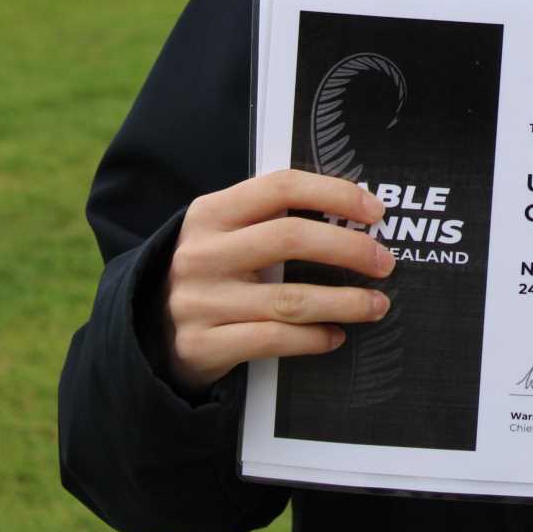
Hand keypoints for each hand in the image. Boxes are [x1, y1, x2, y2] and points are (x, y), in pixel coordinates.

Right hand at [161, 170, 395, 396]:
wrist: (148, 328)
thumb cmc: (212, 272)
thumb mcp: (227, 234)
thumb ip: (274, 218)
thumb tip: (357, 214)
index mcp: (211, 212)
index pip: (281, 187)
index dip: (334, 193)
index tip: (375, 212)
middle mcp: (202, 252)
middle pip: (290, 239)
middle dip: (349, 250)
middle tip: (384, 263)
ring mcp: (199, 300)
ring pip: (289, 299)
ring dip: (344, 302)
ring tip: (377, 305)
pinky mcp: (201, 345)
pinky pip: (272, 340)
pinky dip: (313, 339)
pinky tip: (336, 336)